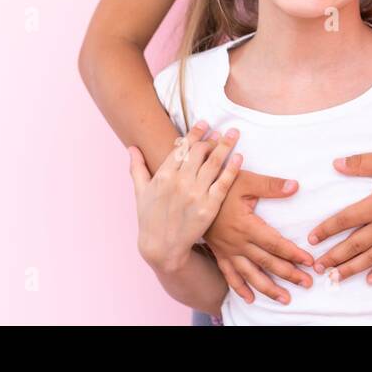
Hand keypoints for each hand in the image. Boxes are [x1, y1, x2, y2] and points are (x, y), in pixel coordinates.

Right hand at [128, 121, 240, 272]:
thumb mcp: (140, 192)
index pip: (182, 147)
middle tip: (220, 130)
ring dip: (225, 146)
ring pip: (214, 163)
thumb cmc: (149, 219)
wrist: (161, 247)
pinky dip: (233, 168)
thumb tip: (131, 148)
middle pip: (200, 151)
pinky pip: (224, 182)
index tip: (204, 124)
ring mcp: (195, 194)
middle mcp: (180, 182)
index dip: (194, 133)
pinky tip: (239, 157)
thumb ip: (137, 168)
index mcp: (163, 176)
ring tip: (233, 134)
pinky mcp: (209, 207)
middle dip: (211, 138)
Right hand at [204, 164, 314, 305]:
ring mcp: (228, 251)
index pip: (275, 244)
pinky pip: (230, 276)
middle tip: (307, 283)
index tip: (310, 262)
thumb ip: (270, 185)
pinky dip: (240, 289)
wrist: (191, 196)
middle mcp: (238, 243)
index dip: (293, 253)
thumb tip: (295, 186)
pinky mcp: (219, 254)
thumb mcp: (245, 180)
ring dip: (268, 289)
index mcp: (247, 226)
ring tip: (285, 299)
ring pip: (250, 275)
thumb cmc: (220, 185)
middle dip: (289, 274)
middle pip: (267, 263)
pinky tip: (250, 299)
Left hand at [307, 149, 371, 284]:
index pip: (344, 220)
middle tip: (316, 267)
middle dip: (333, 257)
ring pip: (370, 258)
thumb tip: (335, 163)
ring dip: (350, 269)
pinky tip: (371, 280)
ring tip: (334, 278)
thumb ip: (361, 163)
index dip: (326, 230)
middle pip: (353, 245)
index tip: (311, 239)